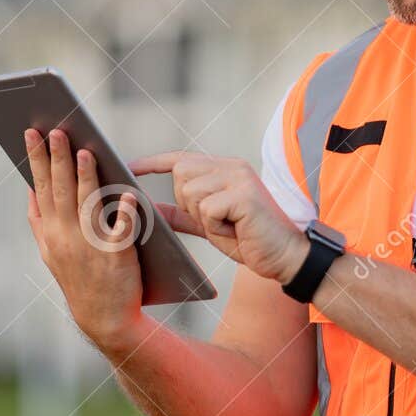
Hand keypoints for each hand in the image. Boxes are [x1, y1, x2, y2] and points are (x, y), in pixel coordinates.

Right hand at [23, 128, 149, 355]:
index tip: (31, 131)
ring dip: (87, 178)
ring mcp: (91, 247)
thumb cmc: (79, 278)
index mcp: (50, 232)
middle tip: (57, 129)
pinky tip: (126, 193)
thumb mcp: (50, 252)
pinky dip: (123, 213)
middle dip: (58, 158)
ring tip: (87, 151)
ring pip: (88, 205)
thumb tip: (29, 187)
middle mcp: (67, 237)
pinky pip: (120, 231)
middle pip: (61, 190)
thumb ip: (38, 221)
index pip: (40, 188)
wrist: (104, 319)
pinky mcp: (117, 257)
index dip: (36, 159)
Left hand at [128, 150, 307, 283]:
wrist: (286, 256)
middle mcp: (232, 166)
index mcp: (225, 169)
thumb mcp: (209, 226)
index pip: (181, 158)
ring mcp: (239, 177)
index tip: (129, 167)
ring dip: (203, 217)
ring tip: (230, 226)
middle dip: (187, 201)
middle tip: (214, 220)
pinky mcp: (244, 194)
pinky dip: (216, 226)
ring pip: (191, 192)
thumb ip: (182, 214)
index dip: (153, 163)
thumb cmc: (250, 240)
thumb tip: (151, 207)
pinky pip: (207, 209)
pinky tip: (237, 230)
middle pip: (181, 173)